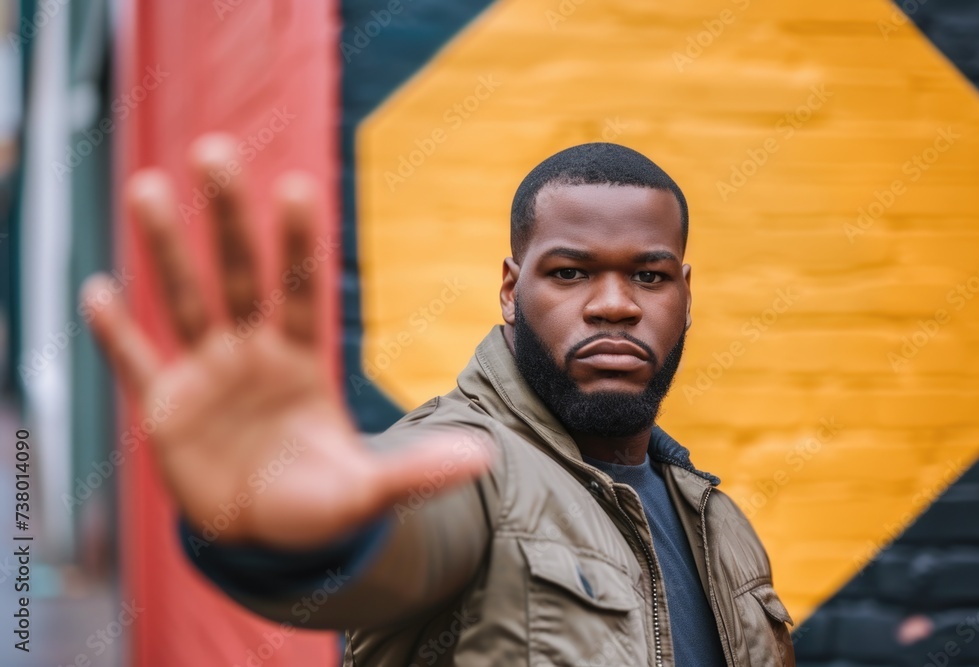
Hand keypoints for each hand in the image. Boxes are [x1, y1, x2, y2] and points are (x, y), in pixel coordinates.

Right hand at [82, 134, 490, 548]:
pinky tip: (96, 290)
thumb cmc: (319, 501)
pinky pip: (137, 363)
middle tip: (215, 151)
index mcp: (303, 360)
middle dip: (230, 219)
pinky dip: (116, 333)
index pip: (301, 291)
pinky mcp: (166, 409)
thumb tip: (486, 455)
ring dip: (167, 251)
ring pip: (186, 302)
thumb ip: (418, 470)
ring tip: (148, 188)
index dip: (297, 244)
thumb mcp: (368, 491)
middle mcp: (253, 354)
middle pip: (240, 276)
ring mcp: (207, 377)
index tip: (297, 186)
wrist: (266, 535)